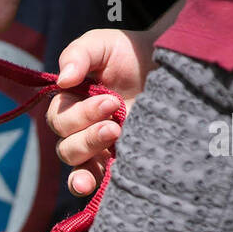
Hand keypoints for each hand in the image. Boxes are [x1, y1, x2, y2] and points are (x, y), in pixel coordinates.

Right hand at [47, 28, 155, 194]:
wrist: (172, 64)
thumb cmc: (133, 52)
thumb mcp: (103, 44)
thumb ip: (78, 55)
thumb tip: (63, 80)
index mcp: (72, 105)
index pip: (60, 120)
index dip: (80, 114)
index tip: (109, 99)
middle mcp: (82, 131)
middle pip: (66, 148)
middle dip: (88, 135)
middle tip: (115, 120)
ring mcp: (101, 150)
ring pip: (78, 167)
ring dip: (89, 157)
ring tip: (115, 136)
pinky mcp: (120, 164)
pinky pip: (98, 183)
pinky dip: (91, 186)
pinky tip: (92, 187)